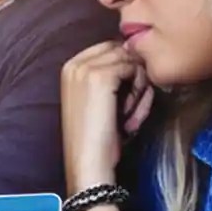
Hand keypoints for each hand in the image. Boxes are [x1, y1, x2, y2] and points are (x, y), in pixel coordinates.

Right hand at [60, 41, 154, 192]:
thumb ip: (109, 75)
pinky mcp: (99, 76)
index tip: (124, 97)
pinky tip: (131, 114)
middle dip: (135, 74)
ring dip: (140, 85)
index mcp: (69, 67)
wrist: (88, 161)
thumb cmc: (96, 137)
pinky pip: (135, 70)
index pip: (112, 49)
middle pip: (122, 52)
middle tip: (131, 105)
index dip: (127, 70)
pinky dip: (141, 92)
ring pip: (131, 60)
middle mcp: (74, 63)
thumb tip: (135, 56)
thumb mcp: (97, 100)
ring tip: (130, 112)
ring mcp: (85, 68)